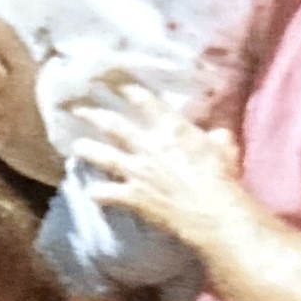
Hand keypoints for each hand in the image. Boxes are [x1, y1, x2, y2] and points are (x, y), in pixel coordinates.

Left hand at [72, 80, 244, 247]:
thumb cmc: (222, 178)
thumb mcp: (224, 148)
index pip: (146, 102)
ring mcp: (137, 171)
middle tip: (78, 109)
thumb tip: (216, 133)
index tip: (119, 87)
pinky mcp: (132, 195)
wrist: (213, 213)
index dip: (130, 92)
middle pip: (114, 125)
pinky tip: (91, 192)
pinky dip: (98, 192)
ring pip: (104, 156)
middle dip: (93, 115)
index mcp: (172, 129)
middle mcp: (148, 145)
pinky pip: (107, 193)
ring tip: (76, 146)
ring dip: (87, 150)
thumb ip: (216, 137)